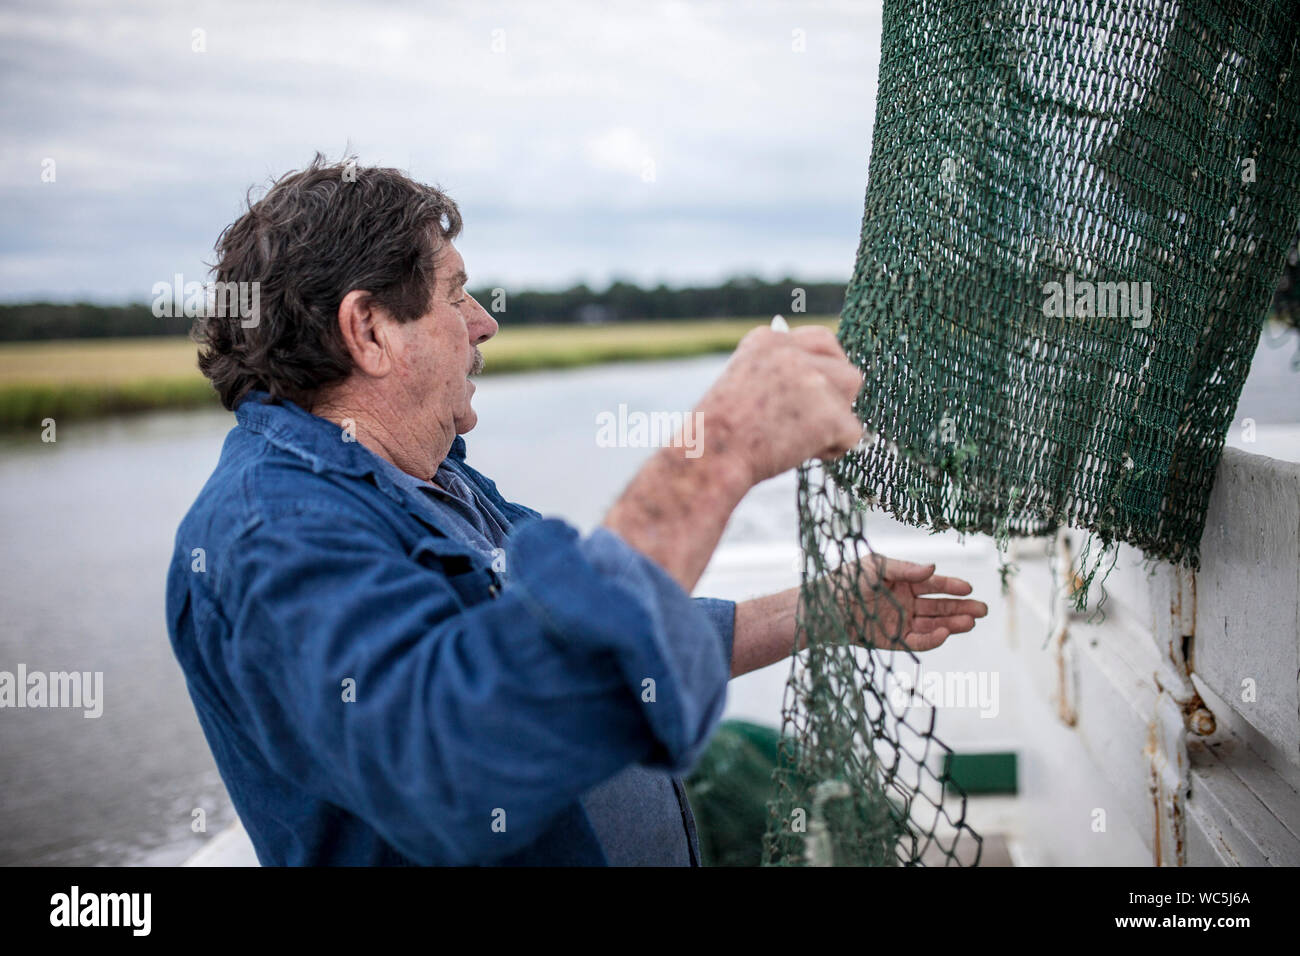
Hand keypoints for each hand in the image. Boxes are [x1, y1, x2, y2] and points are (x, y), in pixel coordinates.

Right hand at [694, 323, 863, 487]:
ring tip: (804, 439)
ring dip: (837, 416)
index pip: (820, 340)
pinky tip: (803, 455)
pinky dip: (834, 449)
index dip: (826, 366)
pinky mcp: (829, 413)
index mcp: (767, 341)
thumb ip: (778, 376)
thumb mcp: (743, 386)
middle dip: (838, 392)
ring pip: (851, 389)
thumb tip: (819, 385)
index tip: (820, 390)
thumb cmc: (719, 433)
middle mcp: (792, 352)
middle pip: (843, 364)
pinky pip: (853, 432)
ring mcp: (813, 380)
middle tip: (818, 420)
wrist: (711, 457)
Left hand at [818, 555, 986, 651]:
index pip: (934, 585)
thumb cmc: (847, 580)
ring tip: (971, 622)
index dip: (952, 587)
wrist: (824, 606)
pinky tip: (946, 633)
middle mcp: (905, 603)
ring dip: (952, 624)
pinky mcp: (892, 640)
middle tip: (983, 610)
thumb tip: (933, 568)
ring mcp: (900, 622)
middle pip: (939, 607)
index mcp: (903, 582)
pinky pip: (917, 641)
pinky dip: (932, 639)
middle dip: (961, 608)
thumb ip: (905, 569)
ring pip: (933, 624)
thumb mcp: (876, 567)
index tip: (968, 588)